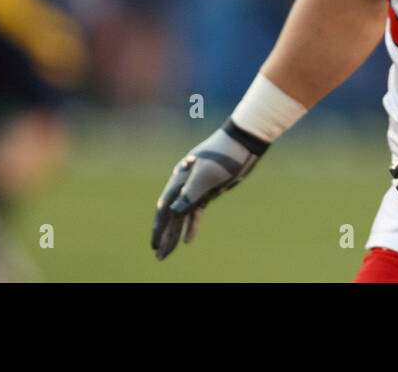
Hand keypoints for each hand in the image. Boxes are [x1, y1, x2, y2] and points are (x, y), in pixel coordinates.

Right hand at [151, 121, 266, 259]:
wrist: (243, 143)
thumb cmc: (224, 155)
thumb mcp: (208, 174)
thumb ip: (190, 193)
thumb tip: (172, 211)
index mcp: (179, 179)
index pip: (165, 209)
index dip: (159, 228)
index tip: (154, 245)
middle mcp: (183, 185)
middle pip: (170, 215)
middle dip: (164, 235)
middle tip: (159, 255)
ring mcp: (195, 188)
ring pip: (181, 215)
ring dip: (175, 233)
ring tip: (168, 252)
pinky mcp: (207, 191)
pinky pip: (195, 211)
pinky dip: (191, 225)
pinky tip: (188, 240)